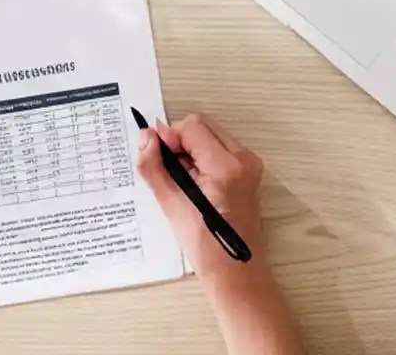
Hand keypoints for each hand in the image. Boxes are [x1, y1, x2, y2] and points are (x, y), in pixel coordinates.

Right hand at [137, 114, 265, 284]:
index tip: (157, 156)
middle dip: (179, 141)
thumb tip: (146, 137)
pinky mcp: (248, 170)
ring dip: (190, 149)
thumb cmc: (206, 245)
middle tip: (168, 169)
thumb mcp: (171, 204)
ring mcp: (249, 164)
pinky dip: (201, 157)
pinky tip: (194, 182)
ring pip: (209, 135)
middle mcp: (244, 160)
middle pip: (202, 126)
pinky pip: (218, 148)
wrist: (235, 270)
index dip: (169, 138)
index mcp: (227, 167)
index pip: (191, 127)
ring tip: (182, 180)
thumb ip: (153, 166)